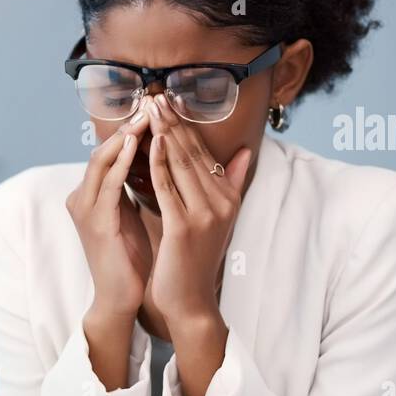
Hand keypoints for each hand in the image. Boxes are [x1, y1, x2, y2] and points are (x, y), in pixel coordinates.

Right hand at [65, 106, 154, 318]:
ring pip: (101, 161)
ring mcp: (85, 209)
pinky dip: (123, 161)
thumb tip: (157, 158)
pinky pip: (109, 184)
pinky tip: (138, 144)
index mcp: (90, 195)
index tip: (155, 109)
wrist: (120, 297)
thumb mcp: (132, 213)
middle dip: (127, 125)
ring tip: (146, 114)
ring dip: (125, 136)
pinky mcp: (95, 222)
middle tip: (151, 102)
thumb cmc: (130, 257)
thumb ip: (136, 186)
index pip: (109, 153)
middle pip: (102, 150)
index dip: (130, 130)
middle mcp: (81, 198)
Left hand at [145, 93, 250, 324]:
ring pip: (182, 164)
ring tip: (150, 108)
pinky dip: (159, 162)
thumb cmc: (192, 259)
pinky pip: (169, 187)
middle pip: (193, 152)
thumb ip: (227, 184)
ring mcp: (205, 214)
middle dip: (172, 121)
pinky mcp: (185, 227)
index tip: (168, 100)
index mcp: (227, 197)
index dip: (185, 125)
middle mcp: (221, 202)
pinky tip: (151, 142)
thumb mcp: (213, 218)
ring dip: (165, 132)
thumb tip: (246, 153)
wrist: (189, 302)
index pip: (203, 153)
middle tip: (154, 94)